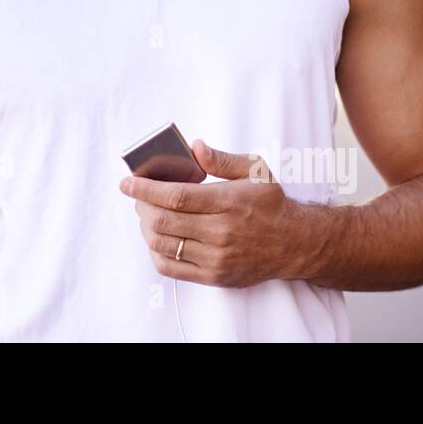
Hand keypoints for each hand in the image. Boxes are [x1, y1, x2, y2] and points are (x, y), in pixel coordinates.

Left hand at [117, 138, 309, 288]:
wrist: (295, 244)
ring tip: (148, 215)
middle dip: (141, 206)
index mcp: (228, 202)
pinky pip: (171, 268)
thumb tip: (194, 147)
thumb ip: (222, 159)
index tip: (126, 183)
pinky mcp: (214, 276)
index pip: (175, 196)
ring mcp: (216, 257)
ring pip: (163, 244)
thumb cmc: (271, 204)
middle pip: (163, 220)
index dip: (145, 189)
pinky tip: (158, 237)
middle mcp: (221, 232)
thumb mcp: (255, 170)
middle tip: (138, 197)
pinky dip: (155, 252)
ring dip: (146, 227)